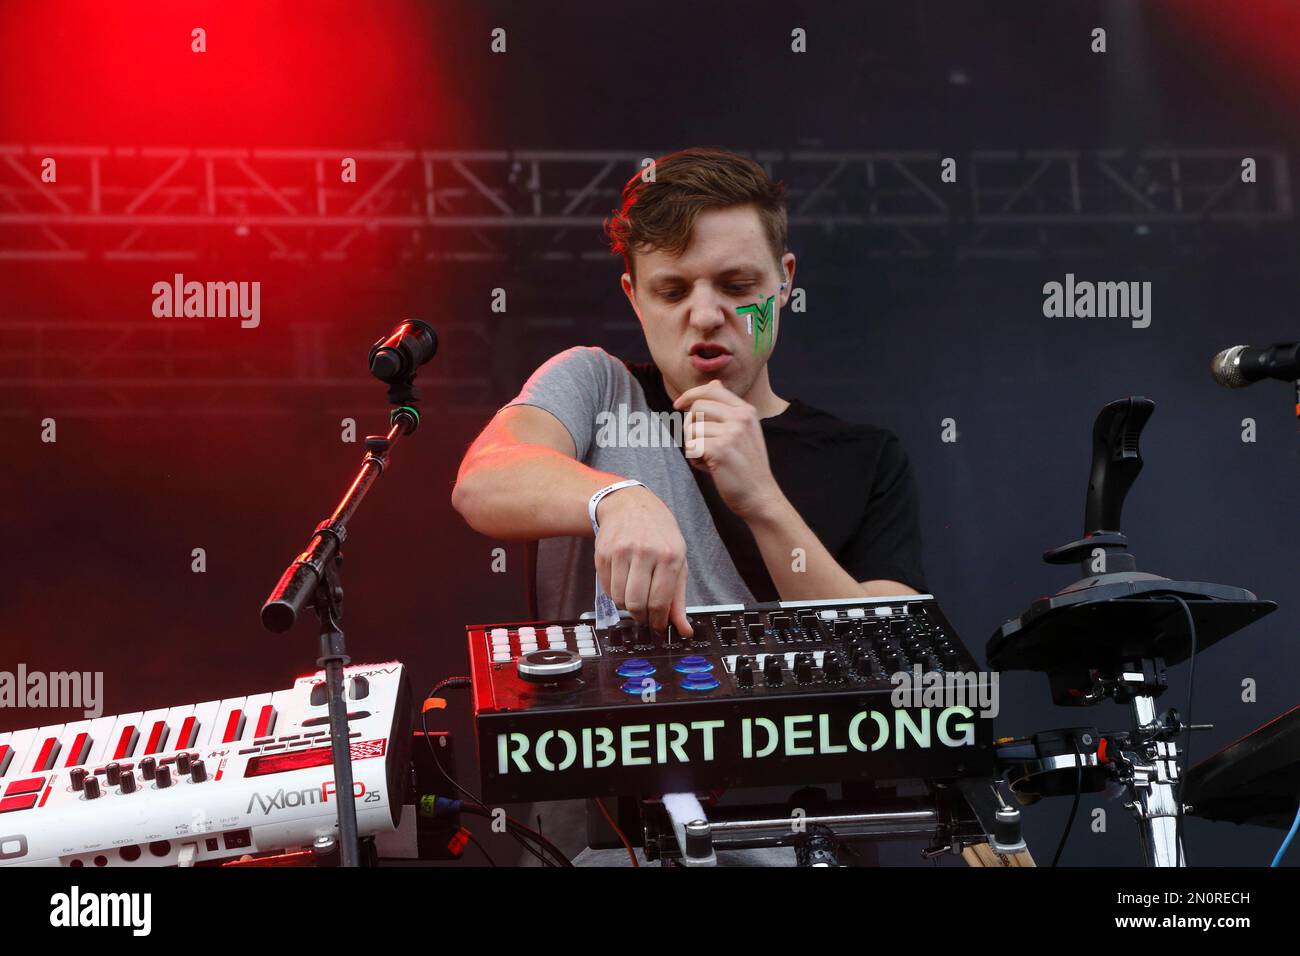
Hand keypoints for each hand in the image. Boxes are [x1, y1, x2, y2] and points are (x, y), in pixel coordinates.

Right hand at [594, 485, 693, 636]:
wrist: (629, 504)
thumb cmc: (658, 533)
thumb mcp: (678, 560)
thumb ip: (679, 599)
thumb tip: (684, 630)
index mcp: (669, 555)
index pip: (661, 602)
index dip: (659, 621)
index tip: (658, 626)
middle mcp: (645, 552)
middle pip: (637, 604)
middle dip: (642, 618)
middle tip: (645, 617)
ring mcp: (621, 552)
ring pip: (620, 599)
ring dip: (628, 606)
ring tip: (635, 596)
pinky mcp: (603, 554)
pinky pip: (607, 588)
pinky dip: (615, 594)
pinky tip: (624, 583)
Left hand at [673, 380, 782, 519]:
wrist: (759, 495)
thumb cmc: (747, 466)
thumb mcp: (744, 431)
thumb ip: (728, 409)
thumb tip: (714, 382)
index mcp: (746, 410)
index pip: (712, 389)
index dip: (690, 395)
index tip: (678, 406)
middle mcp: (741, 417)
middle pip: (697, 407)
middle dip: (690, 426)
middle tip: (698, 444)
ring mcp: (732, 432)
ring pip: (691, 429)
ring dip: (693, 446)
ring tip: (709, 459)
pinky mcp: (720, 449)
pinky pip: (691, 447)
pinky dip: (694, 460)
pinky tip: (708, 468)